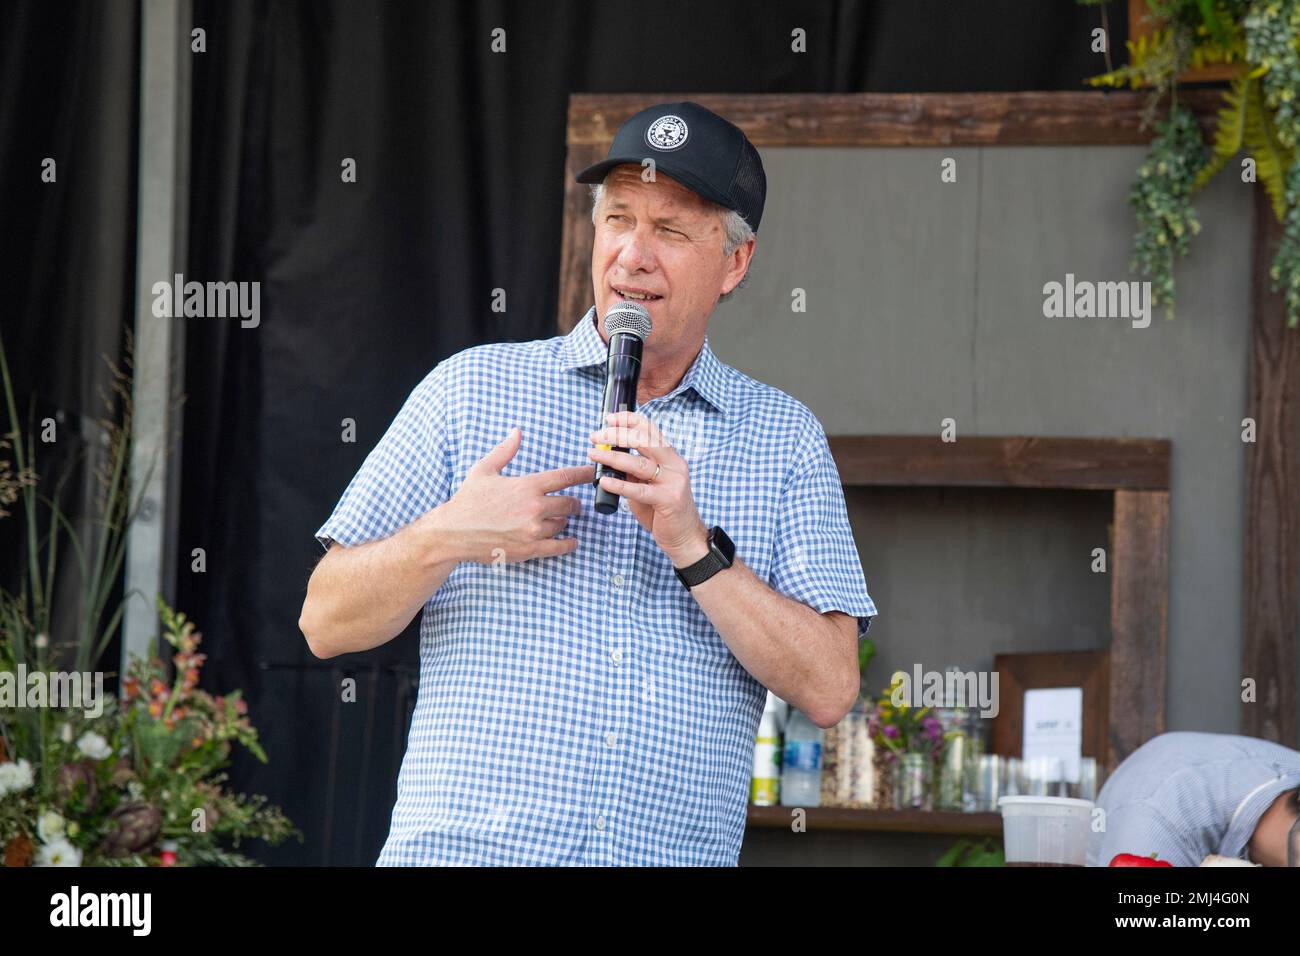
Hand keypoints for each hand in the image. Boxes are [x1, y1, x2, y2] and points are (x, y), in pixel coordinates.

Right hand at [435, 427, 592, 564]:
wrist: (453, 533)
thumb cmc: (468, 500)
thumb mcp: (484, 469)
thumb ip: (505, 451)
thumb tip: (516, 432)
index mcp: (527, 486)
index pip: (565, 477)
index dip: (583, 474)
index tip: (593, 473)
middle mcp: (534, 508)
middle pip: (570, 503)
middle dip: (574, 503)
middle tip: (573, 503)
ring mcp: (533, 530)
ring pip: (562, 524)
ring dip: (563, 521)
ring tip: (558, 519)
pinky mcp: (530, 550)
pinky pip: (559, 546)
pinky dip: (568, 543)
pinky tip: (572, 540)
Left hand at [588, 410, 708, 566]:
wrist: (684, 536)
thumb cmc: (663, 510)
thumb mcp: (647, 484)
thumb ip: (633, 472)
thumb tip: (609, 457)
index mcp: (670, 456)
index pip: (650, 429)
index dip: (629, 420)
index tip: (609, 418)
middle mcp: (675, 464)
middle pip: (645, 440)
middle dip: (617, 434)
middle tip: (596, 436)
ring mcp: (674, 481)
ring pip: (640, 463)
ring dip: (613, 457)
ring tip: (594, 454)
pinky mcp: (669, 499)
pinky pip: (640, 490)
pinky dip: (620, 484)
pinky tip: (604, 481)